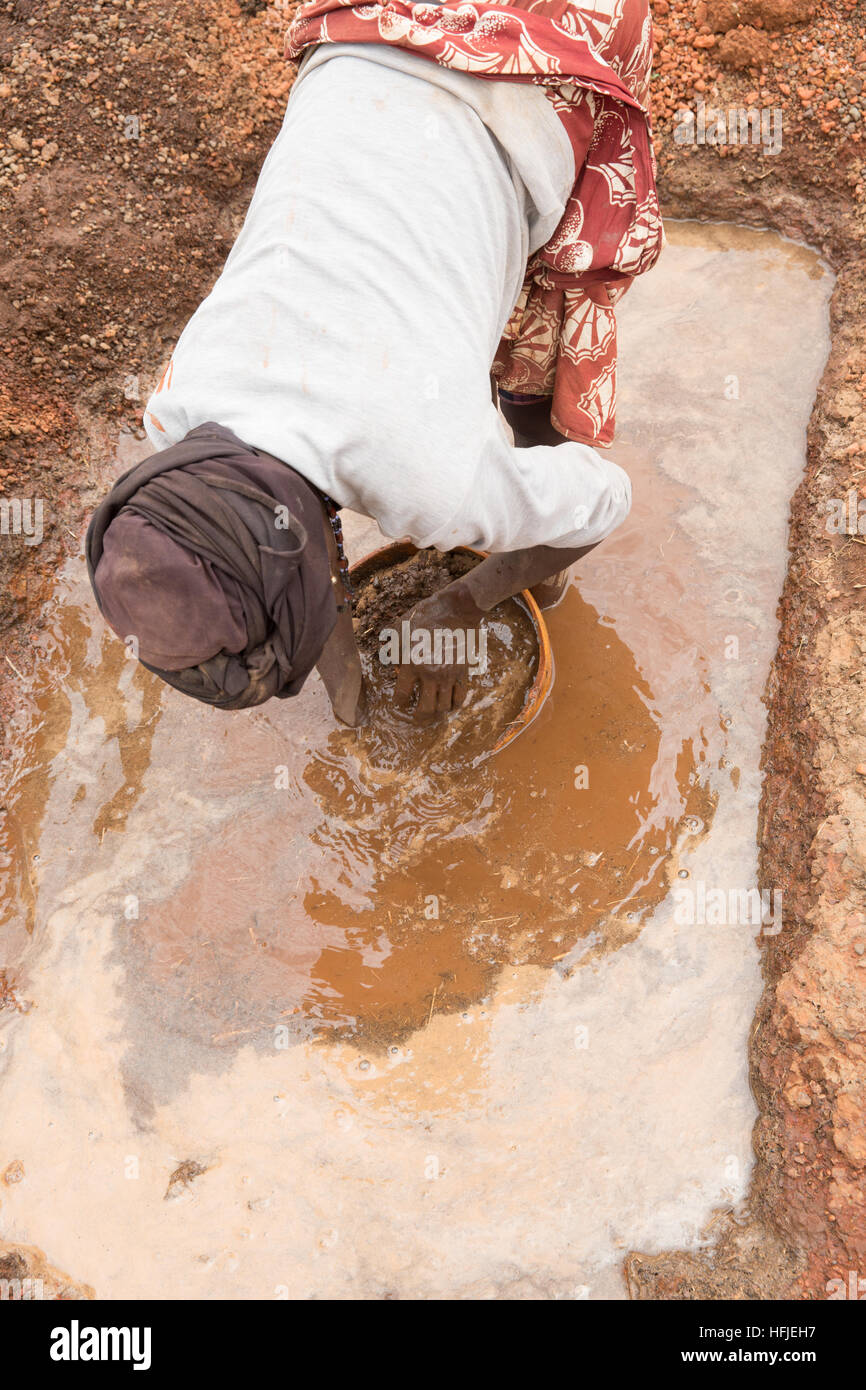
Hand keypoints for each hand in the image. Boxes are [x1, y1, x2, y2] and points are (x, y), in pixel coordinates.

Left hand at [393, 583, 481, 716]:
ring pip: (443, 707)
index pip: (402, 696)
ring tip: (433, 711)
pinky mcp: (463, 672)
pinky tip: (449, 703)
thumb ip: (394, 650)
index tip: (401, 703)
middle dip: (419, 718)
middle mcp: (430, 674)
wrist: (455, 609)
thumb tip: (393, 666)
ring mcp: (448, 675)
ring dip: (437, 712)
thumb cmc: (425, 616)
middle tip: (417, 718)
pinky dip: (454, 704)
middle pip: (425, 709)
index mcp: (411, 664)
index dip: (400, 703)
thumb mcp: (400, 629)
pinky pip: (460, 697)